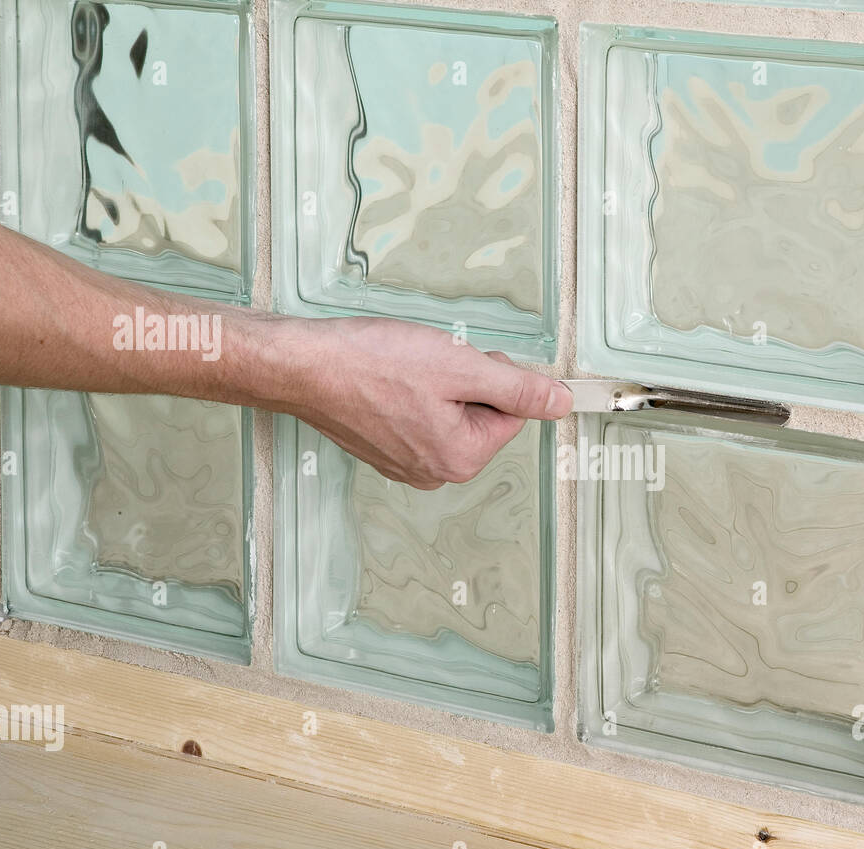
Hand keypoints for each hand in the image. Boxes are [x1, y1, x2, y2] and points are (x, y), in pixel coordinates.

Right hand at [285, 317, 571, 489]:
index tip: (460, 360)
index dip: (492, 375)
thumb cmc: (371, 364)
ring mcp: (406, 464)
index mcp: (461, 459)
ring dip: (437, 385)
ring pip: (449, 413)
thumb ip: (518, 388)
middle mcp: (435, 472)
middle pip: (481, 416)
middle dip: (464, 382)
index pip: (511, 412)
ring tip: (403, 370)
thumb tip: (560, 402)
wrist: (303, 365)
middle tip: (427, 362)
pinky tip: (388, 379)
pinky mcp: (384, 449)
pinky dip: (410, 393)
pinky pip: (419, 416)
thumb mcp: (461, 366)